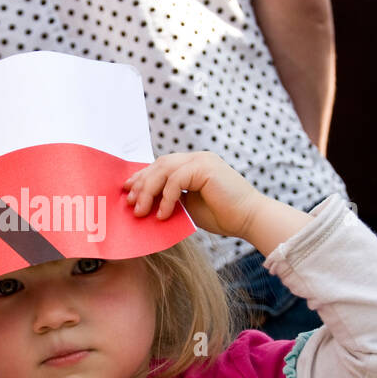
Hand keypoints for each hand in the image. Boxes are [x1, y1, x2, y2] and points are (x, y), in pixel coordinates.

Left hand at [123, 151, 263, 239]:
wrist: (249, 219)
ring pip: (164, 170)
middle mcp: (197, 158)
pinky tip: (162, 214)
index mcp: (193, 165)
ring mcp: (202, 160)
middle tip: (130, 203)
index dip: (142, 177)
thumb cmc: (223, 216)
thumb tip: (146, 205)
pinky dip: (166, 197)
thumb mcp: (189, 206)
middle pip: (159, 164)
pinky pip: (176, 179)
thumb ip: (172, 200)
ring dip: (148, 191)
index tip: (127, 191)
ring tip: (141, 211)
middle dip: (141, 183)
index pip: (161, 166)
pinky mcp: (205, 168)